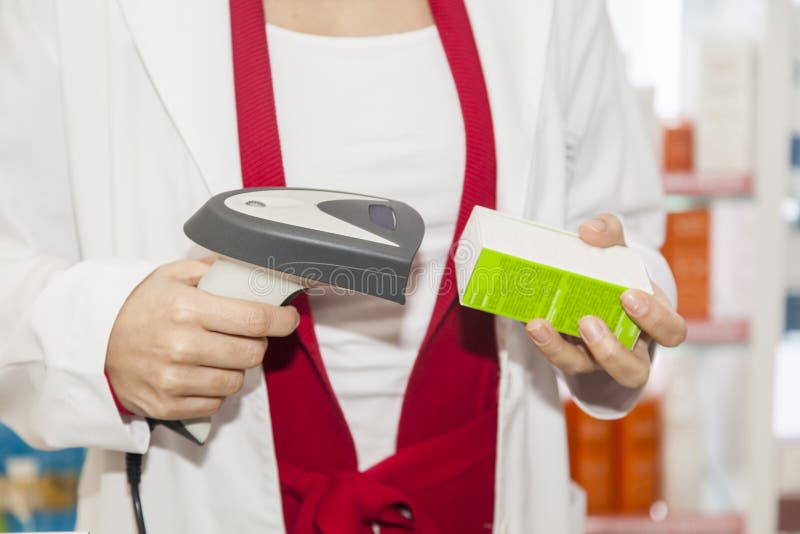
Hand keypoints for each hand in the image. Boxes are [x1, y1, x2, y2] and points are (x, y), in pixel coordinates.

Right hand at [105, 258, 299, 418]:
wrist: (92, 345)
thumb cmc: (137, 307)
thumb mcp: (171, 275)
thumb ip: (213, 268)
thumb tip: (254, 264)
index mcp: (187, 309)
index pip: (254, 319)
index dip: (281, 320)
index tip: (288, 317)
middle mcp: (182, 346)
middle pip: (252, 353)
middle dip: (257, 342)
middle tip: (246, 334)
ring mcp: (173, 380)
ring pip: (237, 380)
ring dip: (237, 367)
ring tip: (221, 353)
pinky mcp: (167, 406)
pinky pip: (216, 403)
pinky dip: (216, 390)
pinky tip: (203, 373)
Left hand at [524, 214, 686, 388]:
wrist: (585, 284)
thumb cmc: (612, 269)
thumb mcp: (615, 246)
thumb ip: (609, 231)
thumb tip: (589, 231)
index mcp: (653, 322)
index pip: (671, 332)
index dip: (655, 320)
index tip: (628, 294)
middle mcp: (628, 349)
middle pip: (633, 371)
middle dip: (611, 351)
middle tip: (588, 320)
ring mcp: (595, 359)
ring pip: (584, 371)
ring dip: (562, 352)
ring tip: (541, 325)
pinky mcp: (567, 356)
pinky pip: (556, 358)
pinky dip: (541, 341)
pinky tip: (529, 321)